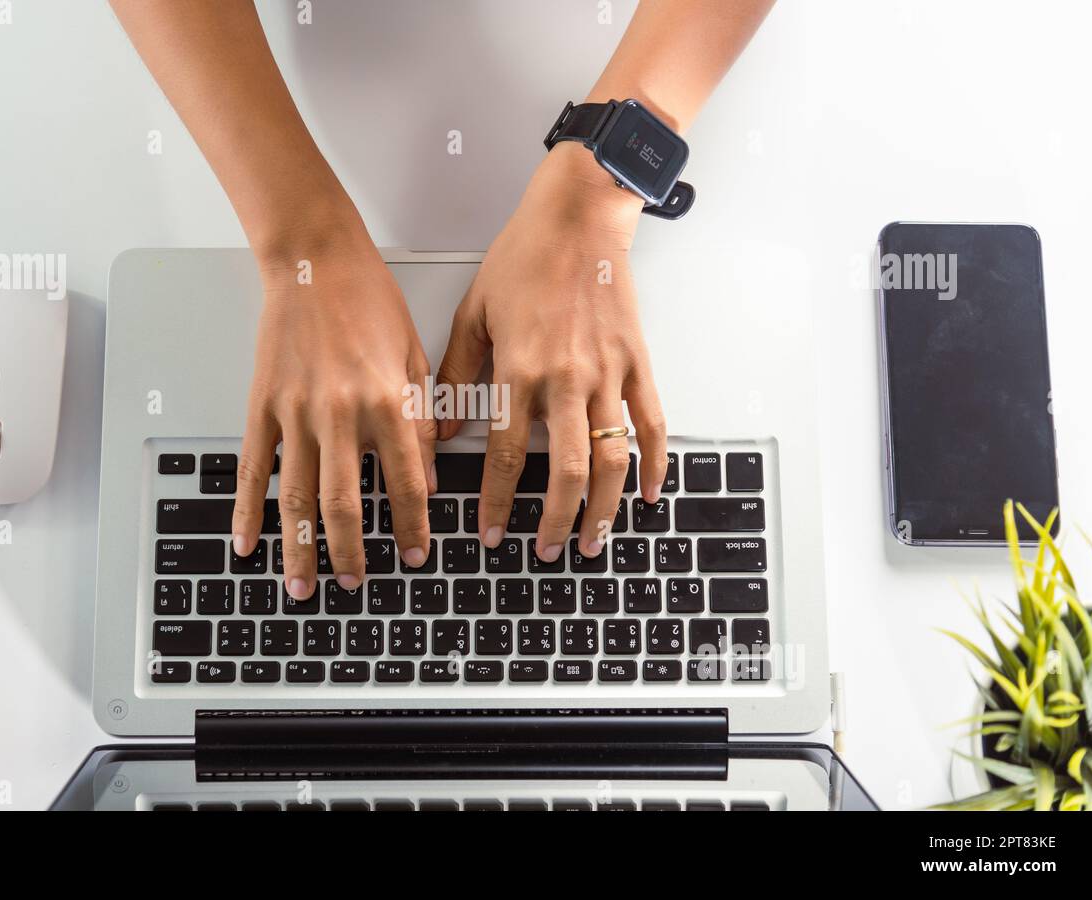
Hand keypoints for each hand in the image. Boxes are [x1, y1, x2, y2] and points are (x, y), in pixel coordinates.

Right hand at [231, 226, 436, 598]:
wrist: (314, 259)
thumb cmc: (369, 299)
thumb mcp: (415, 356)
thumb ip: (422, 418)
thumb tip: (428, 474)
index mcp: (388, 402)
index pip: (406, 484)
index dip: (413, 527)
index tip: (417, 555)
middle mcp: (341, 414)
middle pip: (344, 505)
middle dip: (352, 553)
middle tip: (356, 584)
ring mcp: (296, 413)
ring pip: (295, 498)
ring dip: (299, 548)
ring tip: (302, 587)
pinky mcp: (262, 406)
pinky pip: (253, 469)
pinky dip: (249, 511)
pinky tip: (247, 542)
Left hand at [436, 143, 667, 562]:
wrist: (579, 215)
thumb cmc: (526, 255)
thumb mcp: (473, 313)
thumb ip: (456, 375)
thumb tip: (436, 427)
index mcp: (520, 368)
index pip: (506, 454)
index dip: (498, 501)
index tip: (491, 532)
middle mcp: (566, 378)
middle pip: (566, 470)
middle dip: (556, 521)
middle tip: (547, 551)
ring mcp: (608, 373)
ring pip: (612, 457)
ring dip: (605, 507)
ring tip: (596, 539)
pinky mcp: (638, 362)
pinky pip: (652, 423)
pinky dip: (654, 463)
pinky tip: (649, 493)